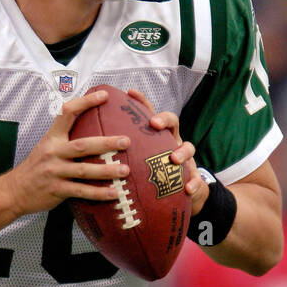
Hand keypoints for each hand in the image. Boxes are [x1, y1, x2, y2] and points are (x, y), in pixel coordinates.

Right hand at [1, 89, 130, 216]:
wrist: (15, 191)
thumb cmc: (36, 168)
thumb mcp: (46, 146)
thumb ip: (65, 138)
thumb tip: (92, 129)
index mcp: (52, 138)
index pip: (67, 113)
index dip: (86, 102)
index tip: (105, 95)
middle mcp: (53, 152)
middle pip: (83, 145)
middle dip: (106, 143)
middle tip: (126, 141)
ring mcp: (55, 172)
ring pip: (84, 170)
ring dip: (106, 171)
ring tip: (125, 170)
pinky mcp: (57, 190)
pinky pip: (81, 191)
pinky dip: (98, 193)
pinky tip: (114, 193)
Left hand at [126, 88, 204, 213]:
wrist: (181, 193)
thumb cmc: (153, 176)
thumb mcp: (139, 163)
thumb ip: (123, 156)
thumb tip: (91, 151)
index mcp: (157, 138)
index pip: (150, 114)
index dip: (142, 101)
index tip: (130, 92)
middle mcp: (172, 143)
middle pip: (173, 122)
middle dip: (164, 119)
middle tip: (154, 124)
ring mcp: (186, 158)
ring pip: (189, 147)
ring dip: (182, 151)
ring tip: (174, 159)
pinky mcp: (193, 177)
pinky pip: (196, 179)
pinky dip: (194, 183)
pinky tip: (188, 189)